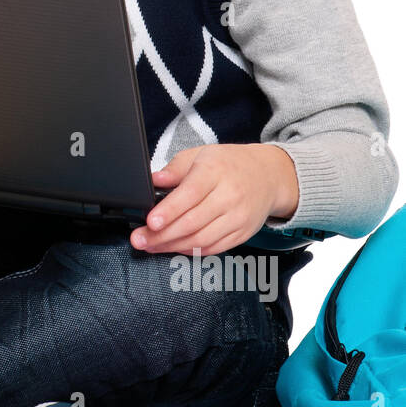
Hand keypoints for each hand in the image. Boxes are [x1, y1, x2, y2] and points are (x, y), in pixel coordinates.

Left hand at [130, 143, 298, 255]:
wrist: (268, 176)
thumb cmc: (228, 164)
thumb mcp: (200, 155)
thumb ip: (175, 169)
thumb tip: (153, 180)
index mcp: (215, 172)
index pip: (190, 194)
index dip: (169, 211)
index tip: (150, 222)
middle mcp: (229, 196)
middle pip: (192, 222)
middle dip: (162, 235)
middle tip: (139, 239)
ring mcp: (237, 218)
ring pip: (201, 239)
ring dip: (172, 246)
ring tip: (151, 246)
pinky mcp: (242, 234)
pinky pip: (213, 248)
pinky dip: (191, 251)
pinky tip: (173, 248)